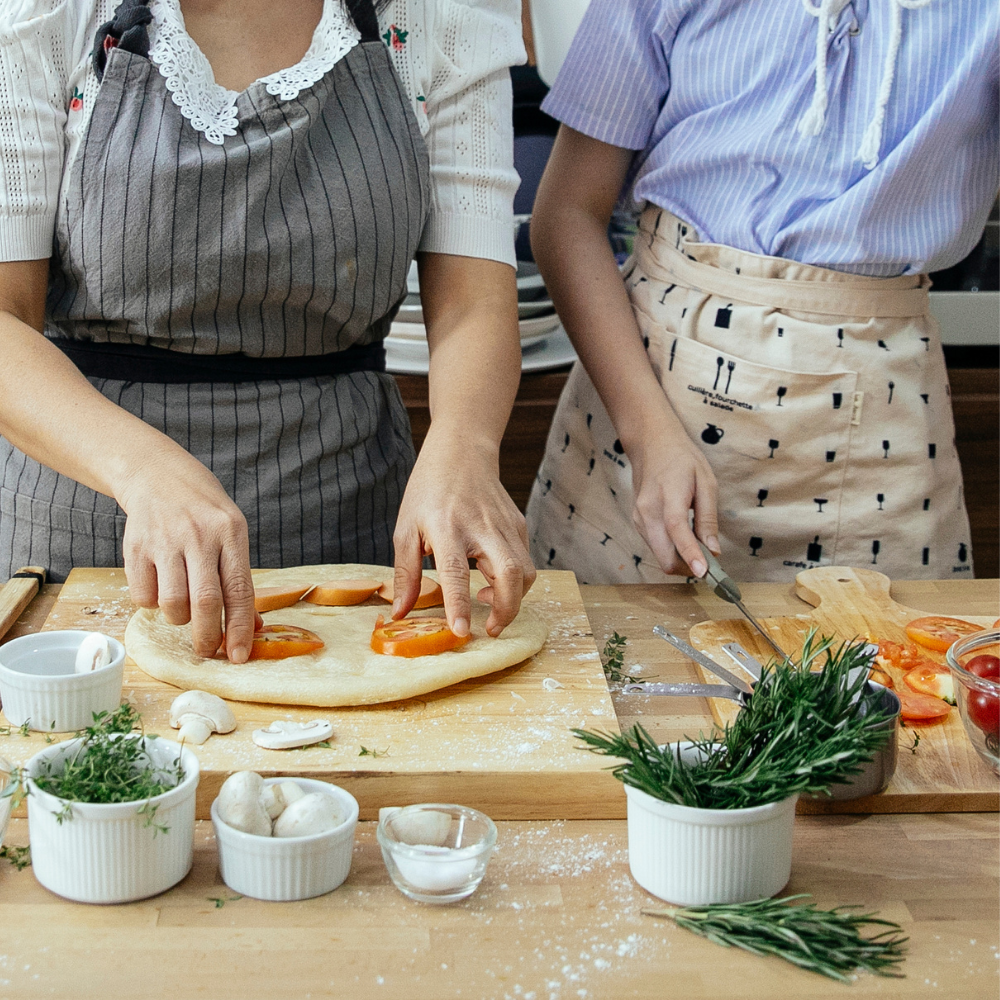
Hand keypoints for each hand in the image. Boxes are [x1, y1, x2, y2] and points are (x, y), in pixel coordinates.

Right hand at [117, 453, 256, 661]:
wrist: (158, 476)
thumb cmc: (204, 513)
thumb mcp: (232, 534)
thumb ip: (239, 579)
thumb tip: (252, 627)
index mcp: (230, 532)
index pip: (238, 590)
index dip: (240, 627)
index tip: (239, 656)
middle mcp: (198, 536)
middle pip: (205, 602)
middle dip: (208, 637)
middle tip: (208, 651)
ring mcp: (165, 541)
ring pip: (172, 604)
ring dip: (179, 619)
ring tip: (184, 608)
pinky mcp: (135, 548)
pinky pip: (144, 597)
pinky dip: (153, 604)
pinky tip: (160, 588)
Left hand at [391, 433, 535, 637]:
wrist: (461, 453)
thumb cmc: (428, 492)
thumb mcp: (405, 529)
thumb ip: (405, 574)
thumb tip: (401, 613)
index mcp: (447, 528)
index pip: (456, 572)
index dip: (459, 605)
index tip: (462, 631)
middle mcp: (482, 527)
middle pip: (510, 575)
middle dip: (507, 610)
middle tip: (490, 629)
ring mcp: (505, 525)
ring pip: (526, 572)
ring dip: (513, 598)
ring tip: (487, 599)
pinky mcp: (518, 525)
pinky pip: (525, 560)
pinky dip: (515, 580)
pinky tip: (492, 578)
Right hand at [627, 421, 720, 577]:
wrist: (651, 446)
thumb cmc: (682, 460)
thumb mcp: (706, 482)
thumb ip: (708, 518)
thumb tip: (714, 550)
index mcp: (668, 495)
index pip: (677, 530)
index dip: (691, 554)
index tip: (704, 573)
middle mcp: (647, 511)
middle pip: (665, 556)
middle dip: (689, 566)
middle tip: (711, 563)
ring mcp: (639, 519)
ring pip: (660, 556)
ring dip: (681, 560)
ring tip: (699, 545)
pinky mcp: (637, 524)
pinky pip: (656, 547)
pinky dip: (672, 551)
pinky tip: (684, 539)